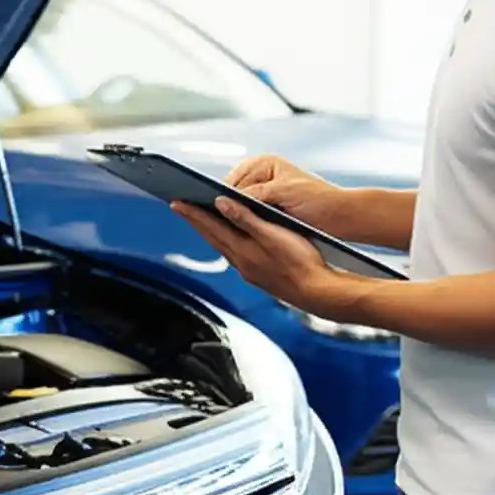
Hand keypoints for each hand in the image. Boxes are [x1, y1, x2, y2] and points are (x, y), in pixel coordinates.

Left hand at [171, 196, 341, 312]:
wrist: (318, 292)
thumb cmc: (300, 262)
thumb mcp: (273, 234)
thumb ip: (245, 218)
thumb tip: (220, 204)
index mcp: (241, 250)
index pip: (209, 227)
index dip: (192, 213)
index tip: (177, 202)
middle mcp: (240, 262)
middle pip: (211, 237)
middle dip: (196, 221)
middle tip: (181, 208)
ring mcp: (249, 271)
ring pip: (222, 247)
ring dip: (210, 232)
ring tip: (202, 221)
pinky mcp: (259, 276)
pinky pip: (235, 255)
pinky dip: (227, 243)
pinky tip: (232, 241)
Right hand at [224, 154, 344, 230]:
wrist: (341, 216)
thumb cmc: (318, 200)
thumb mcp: (284, 193)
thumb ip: (256, 194)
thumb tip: (229, 200)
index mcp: (263, 163)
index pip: (232, 181)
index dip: (222, 196)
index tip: (211, 210)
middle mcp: (260, 173)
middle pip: (232, 192)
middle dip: (226, 206)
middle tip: (215, 222)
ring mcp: (263, 190)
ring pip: (238, 204)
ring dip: (235, 215)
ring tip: (225, 229)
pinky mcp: (268, 206)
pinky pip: (248, 213)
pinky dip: (244, 221)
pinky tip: (241, 232)